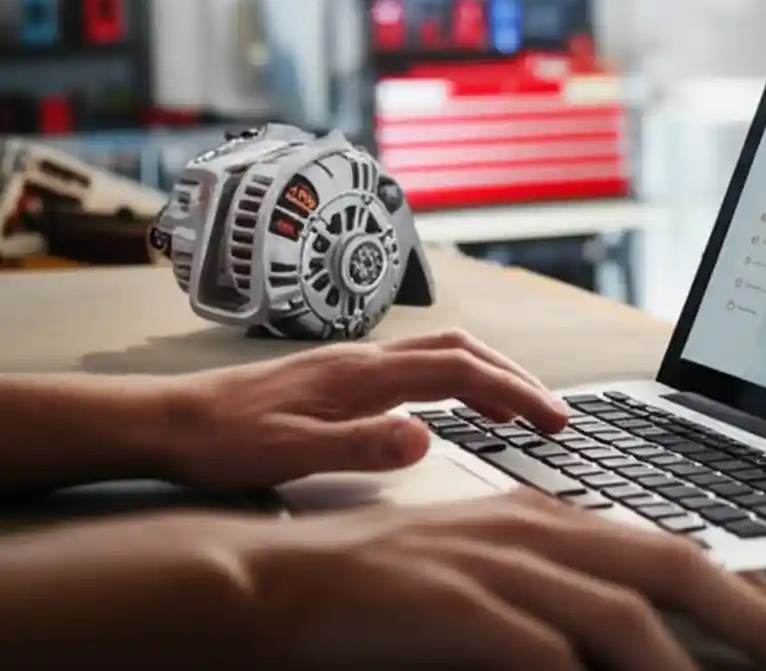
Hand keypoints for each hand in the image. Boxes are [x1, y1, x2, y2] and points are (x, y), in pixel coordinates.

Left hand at [151, 329, 569, 489]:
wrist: (170, 420)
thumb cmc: (224, 439)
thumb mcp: (290, 454)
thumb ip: (361, 444)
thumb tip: (426, 438)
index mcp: (363, 375)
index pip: (460, 373)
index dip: (515, 392)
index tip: (553, 419)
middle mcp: (367, 359)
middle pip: (463, 351)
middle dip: (517, 379)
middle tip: (555, 415)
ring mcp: (357, 364)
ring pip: (444, 354)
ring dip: (491, 376)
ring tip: (522, 412)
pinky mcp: (346, 376)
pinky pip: (420, 367)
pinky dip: (458, 381)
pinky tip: (457, 409)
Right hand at [235, 489, 765, 670]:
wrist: (277, 579)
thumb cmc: (384, 586)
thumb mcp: (489, 572)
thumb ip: (560, 593)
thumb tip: (632, 632)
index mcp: (550, 520)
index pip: (672, 549)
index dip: (746, 589)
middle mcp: (536, 532)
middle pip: (672, 570)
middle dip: (756, 619)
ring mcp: (495, 566)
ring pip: (621, 615)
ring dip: (685, 669)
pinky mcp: (453, 605)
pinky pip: (542, 653)